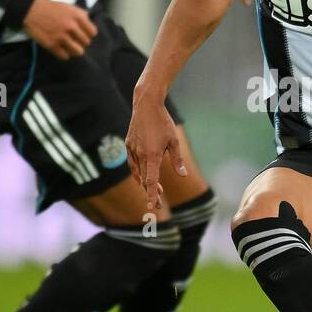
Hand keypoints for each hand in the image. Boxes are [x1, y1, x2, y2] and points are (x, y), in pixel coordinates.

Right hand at [22, 0, 97, 59]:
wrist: (30, 10)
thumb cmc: (49, 8)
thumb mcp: (68, 6)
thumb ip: (80, 14)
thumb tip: (88, 20)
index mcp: (77, 16)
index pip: (92, 32)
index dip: (88, 34)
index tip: (82, 34)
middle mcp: (71, 27)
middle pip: (86, 43)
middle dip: (80, 42)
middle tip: (73, 40)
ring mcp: (62, 37)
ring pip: (78, 52)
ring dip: (74, 50)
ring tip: (69, 47)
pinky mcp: (52, 45)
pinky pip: (65, 56)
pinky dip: (63, 54)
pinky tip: (60, 49)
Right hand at [126, 91, 184, 208]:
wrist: (146, 105)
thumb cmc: (163, 122)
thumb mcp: (174, 141)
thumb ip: (177, 160)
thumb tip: (183, 175)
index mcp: (152, 155)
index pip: (151, 181)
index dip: (152, 194)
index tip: (153, 206)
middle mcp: (140, 155)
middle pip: (145, 179)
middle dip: (152, 192)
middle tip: (159, 202)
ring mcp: (132, 150)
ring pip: (138, 172)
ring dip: (145, 182)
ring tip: (157, 190)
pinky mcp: (128, 144)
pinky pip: (132, 163)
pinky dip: (137, 172)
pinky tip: (141, 176)